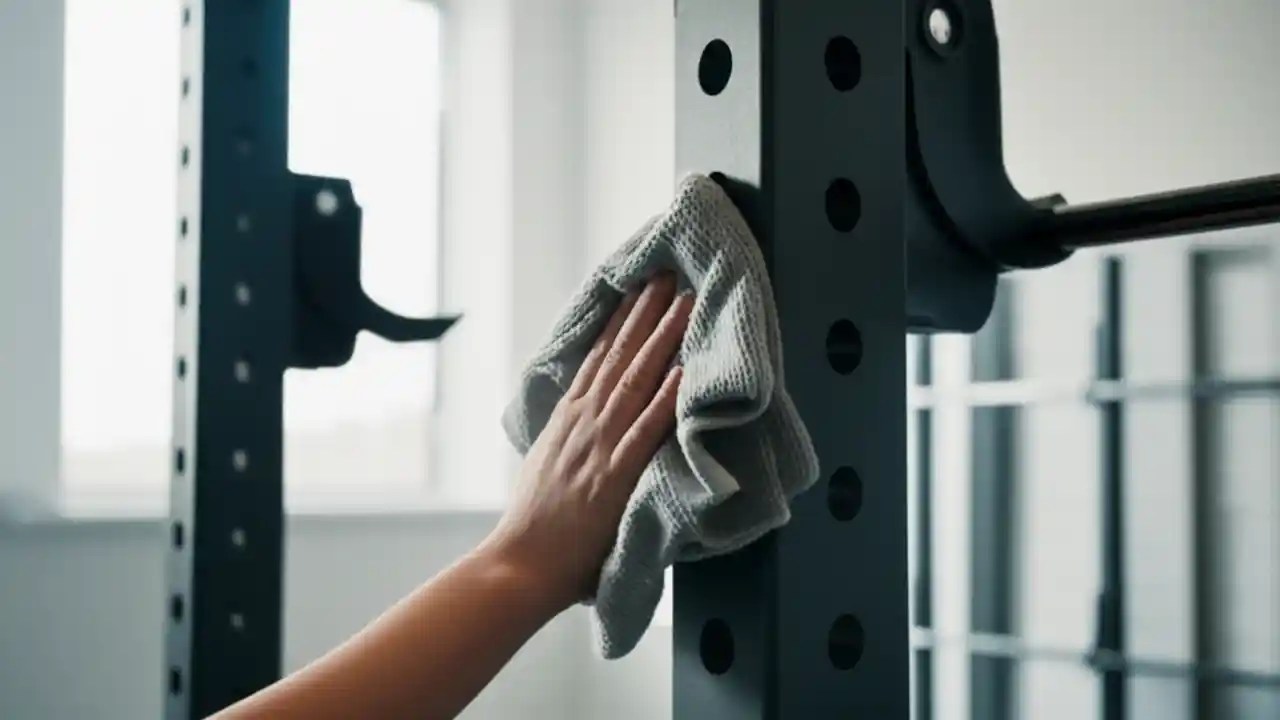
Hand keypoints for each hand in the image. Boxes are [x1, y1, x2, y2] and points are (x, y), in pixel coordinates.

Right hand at [483, 273, 692, 610]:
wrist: (520, 564)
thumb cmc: (534, 528)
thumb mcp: (545, 467)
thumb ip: (567, 441)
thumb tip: (582, 428)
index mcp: (568, 419)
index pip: (598, 357)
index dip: (620, 320)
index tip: (637, 288)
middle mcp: (584, 422)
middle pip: (619, 354)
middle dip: (646, 311)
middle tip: (669, 273)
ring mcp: (600, 444)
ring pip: (636, 378)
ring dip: (662, 336)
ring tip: (684, 300)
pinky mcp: (616, 473)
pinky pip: (647, 428)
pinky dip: (667, 396)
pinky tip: (685, 369)